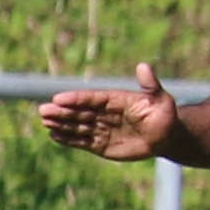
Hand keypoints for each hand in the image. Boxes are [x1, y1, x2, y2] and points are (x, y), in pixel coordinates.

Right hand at [36, 65, 179, 160]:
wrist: (165, 135)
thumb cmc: (164, 115)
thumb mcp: (161, 99)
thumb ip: (150, 85)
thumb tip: (143, 66)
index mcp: (115, 100)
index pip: (92, 99)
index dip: (76, 99)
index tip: (58, 98)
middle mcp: (105, 113)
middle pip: (80, 112)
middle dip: (62, 112)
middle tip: (43, 110)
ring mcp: (102, 129)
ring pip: (78, 126)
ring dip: (61, 124)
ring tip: (45, 121)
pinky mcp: (102, 144)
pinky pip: (83, 141)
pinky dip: (69, 139)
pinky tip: (54, 135)